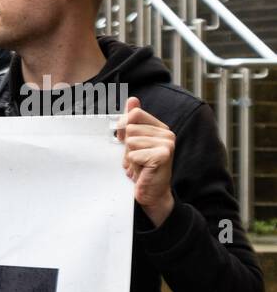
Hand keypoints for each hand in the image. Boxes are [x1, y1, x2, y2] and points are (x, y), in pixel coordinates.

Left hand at [116, 96, 174, 225]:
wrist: (152, 193)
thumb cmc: (142, 168)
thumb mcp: (133, 143)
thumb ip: (131, 122)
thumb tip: (132, 99)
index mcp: (160, 128)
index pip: (134, 114)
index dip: (124, 128)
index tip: (127, 142)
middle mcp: (167, 133)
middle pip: (129, 129)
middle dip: (126, 148)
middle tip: (137, 160)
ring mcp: (166, 144)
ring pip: (130, 142)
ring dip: (129, 158)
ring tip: (139, 166)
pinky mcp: (162, 155)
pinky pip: (133, 154)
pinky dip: (133, 165)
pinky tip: (143, 171)